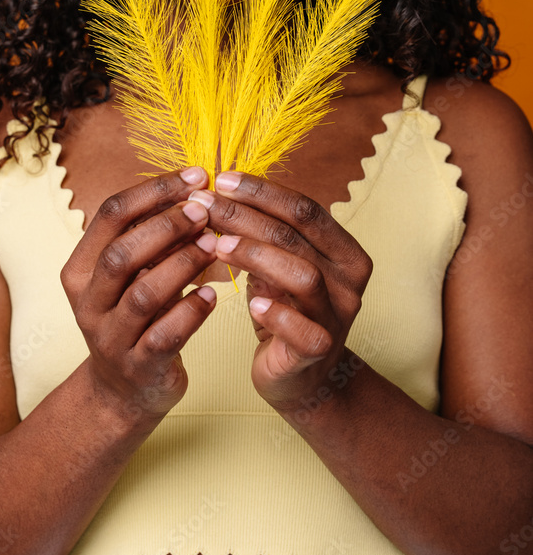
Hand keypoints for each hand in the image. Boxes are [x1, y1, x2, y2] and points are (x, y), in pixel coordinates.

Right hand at [61, 167, 217, 425]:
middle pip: (121, 253)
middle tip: (205, 209)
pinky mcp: (139, 367)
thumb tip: (199, 188)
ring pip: (143, 294)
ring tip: (214, 245)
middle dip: (166, 226)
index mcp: (81, 268)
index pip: (110, 214)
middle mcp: (88, 301)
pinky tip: (213, 295)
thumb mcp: (134, 274)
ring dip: (182, 264)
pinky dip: (192, 311)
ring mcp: (110, 337)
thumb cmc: (136, 316)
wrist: (124, 389)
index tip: (195, 177)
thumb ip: (155, 237)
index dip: (154, 190)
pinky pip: (165, 335)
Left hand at [188, 172, 371, 412]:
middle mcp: (349, 279)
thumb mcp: (277, 264)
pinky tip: (251, 303)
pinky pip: (303, 330)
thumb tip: (219, 190)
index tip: (222, 179)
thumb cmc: (285, 308)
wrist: (300, 375)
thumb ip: (263, 232)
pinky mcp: (320, 349)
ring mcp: (337, 315)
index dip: (262, 191)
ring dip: (256, 255)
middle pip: (297, 234)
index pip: (305, 209)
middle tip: (205, 204)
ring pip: (302, 275)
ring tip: (217, 244)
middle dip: (245, 214)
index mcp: (344, 250)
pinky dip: (277, 314)